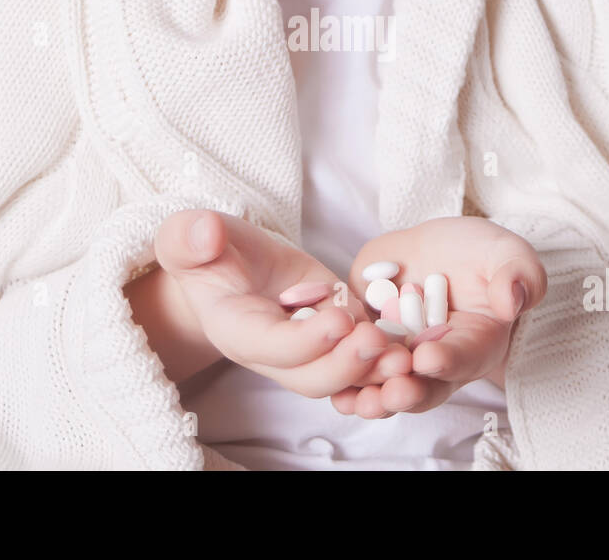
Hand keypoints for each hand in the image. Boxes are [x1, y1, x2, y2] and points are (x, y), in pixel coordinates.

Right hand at [154, 209, 407, 397]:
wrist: (226, 266)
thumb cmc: (205, 249)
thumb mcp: (186, 236)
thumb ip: (189, 237)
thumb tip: (204, 232)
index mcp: (236, 329)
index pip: (269, 346)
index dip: (304, 340)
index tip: (337, 320)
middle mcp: (274, 352)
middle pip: (311, 376)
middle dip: (346, 365)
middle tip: (379, 342)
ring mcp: (308, 349)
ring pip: (343, 376)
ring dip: (375, 373)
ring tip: (407, 356)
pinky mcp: (336, 335)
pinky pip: (363, 357)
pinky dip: (390, 357)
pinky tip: (422, 345)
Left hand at [331, 215, 546, 418]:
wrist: (435, 248)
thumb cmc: (479, 254)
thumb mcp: (505, 253)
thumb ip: (517, 275)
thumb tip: (513, 300)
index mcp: (475, 343)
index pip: (464, 358)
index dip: (448, 361)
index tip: (430, 357)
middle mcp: (437, 361)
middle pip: (424, 387)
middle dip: (407, 392)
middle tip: (393, 390)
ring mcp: (400, 356)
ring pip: (385, 387)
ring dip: (372, 397)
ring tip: (359, 399)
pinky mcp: (367, 344)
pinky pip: (352, 368)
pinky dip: (341, 379)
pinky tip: (331, 383)